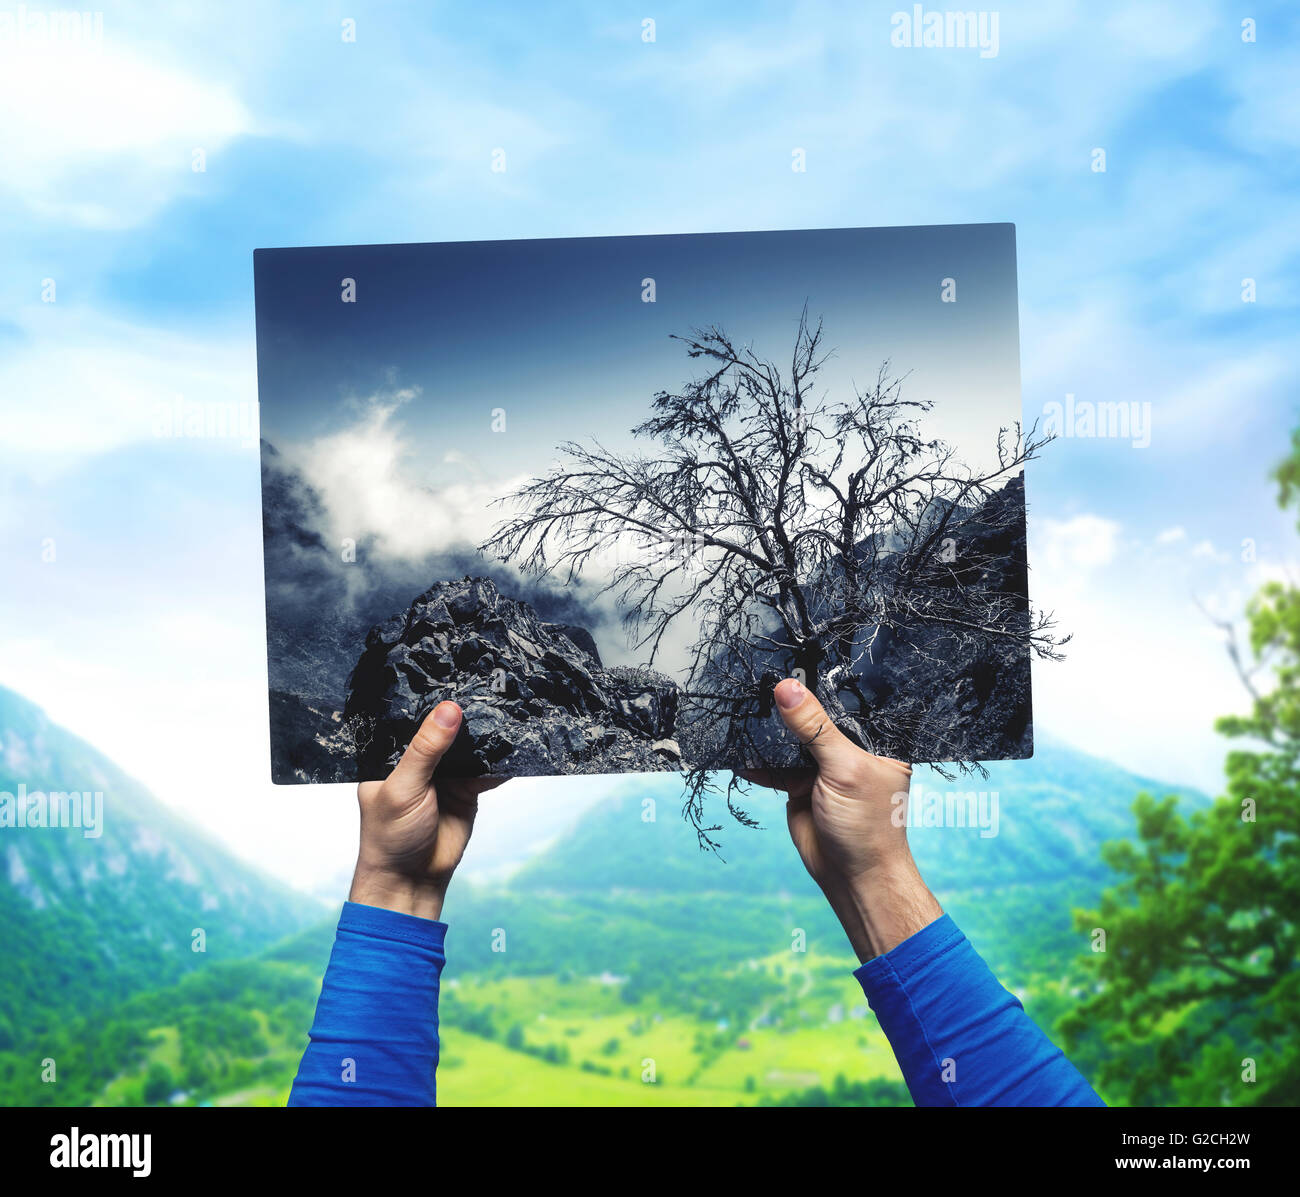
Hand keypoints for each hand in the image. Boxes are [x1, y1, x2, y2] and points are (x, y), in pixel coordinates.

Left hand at [349, 701, 502, 920]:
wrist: (411, 880)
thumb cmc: (390, 836)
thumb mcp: (404, 787)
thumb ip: (426, 749)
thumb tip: (449, 710)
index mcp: (391, 755)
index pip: (413, 719)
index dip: (432, 701)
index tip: (455, 674)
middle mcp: (419, 761)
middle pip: (445, 730)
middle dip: (464, 715)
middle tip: (487, 688)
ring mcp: (444, 776)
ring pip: (468, 749)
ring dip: (484, 738)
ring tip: (504, 712)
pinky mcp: (466, 791)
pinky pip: (486, 771)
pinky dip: (499, 763)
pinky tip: (512, 748)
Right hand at [740, 678, 942, 961]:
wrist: (851, 877)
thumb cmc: (868, 826)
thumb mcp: (844, 768)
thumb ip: (815, 728)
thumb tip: (787, 688)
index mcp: (878, 738)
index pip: (851, 697)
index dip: (826, 677)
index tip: (797, 652)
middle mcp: (852, 747)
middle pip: (817, 714)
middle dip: (793, 699)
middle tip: (763, 672)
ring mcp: (824, 765)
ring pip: (792, 737)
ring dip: (771, 728)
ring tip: (747, 702)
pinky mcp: (800, 784)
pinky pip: (774, 764)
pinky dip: (757, 759)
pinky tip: (740, 746)